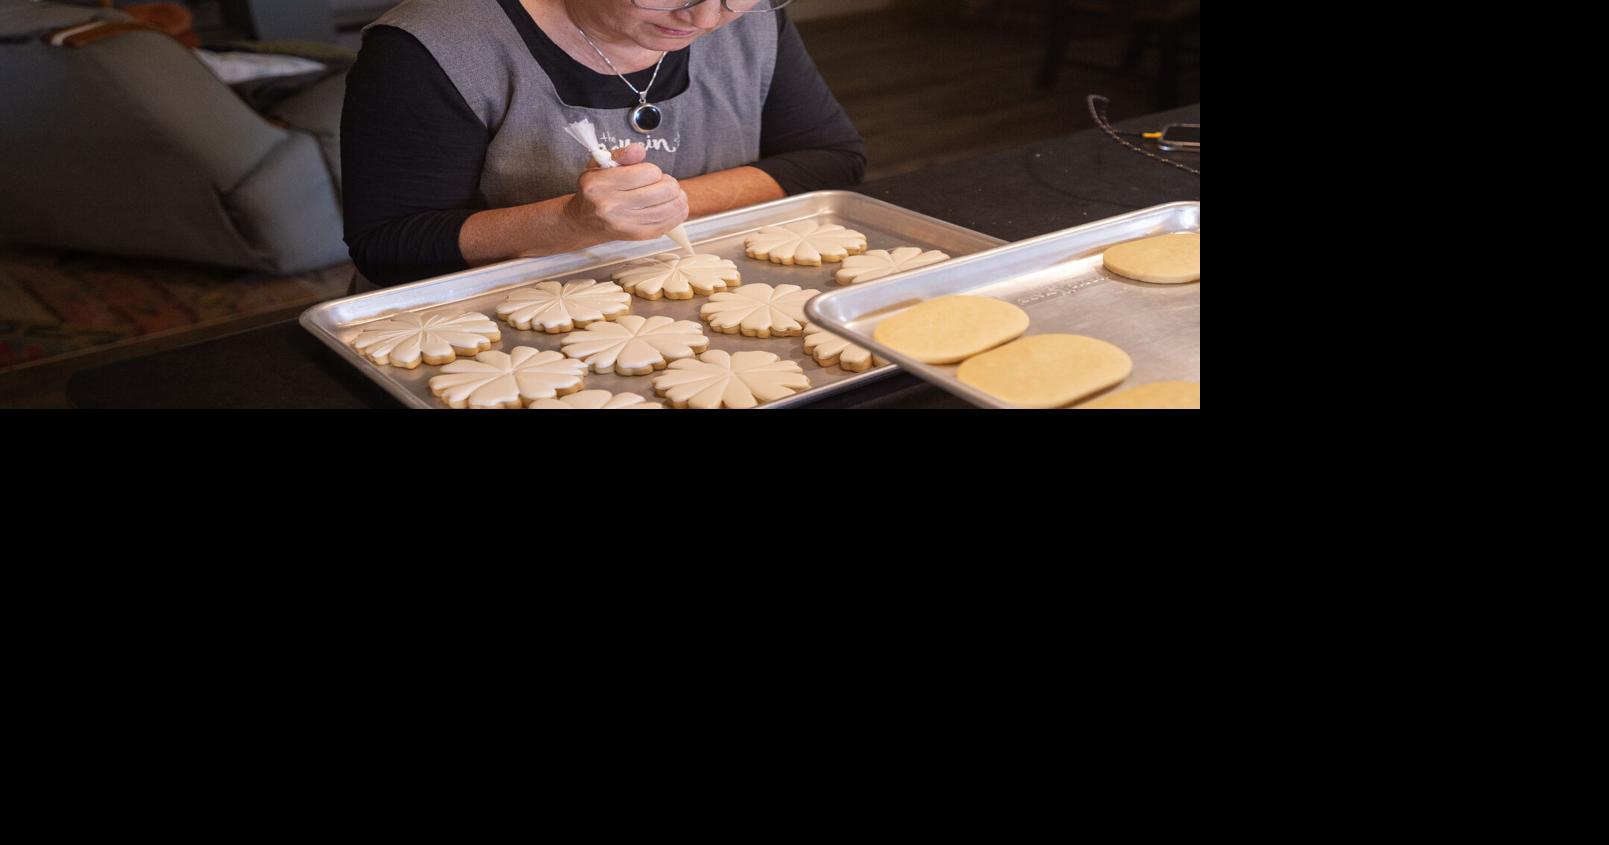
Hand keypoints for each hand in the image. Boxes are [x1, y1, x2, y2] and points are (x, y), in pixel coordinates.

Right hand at [565, 143, 689, 240]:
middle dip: (669, 183)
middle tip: (662, 183)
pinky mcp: (638, 235)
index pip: (647, 172)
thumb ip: (622, 155)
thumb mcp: (600, 165)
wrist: (585, 221)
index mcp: (601, 184)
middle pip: (665, 190)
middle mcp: (612, 206)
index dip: (653, 170)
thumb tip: (639, 150)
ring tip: (667, 194)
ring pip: (673, 207)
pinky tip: (671, 206)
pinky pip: (672, 222)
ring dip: (677, 197)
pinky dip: (678, 212)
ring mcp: (626, 224)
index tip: (647, 173)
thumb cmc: (596, 190)